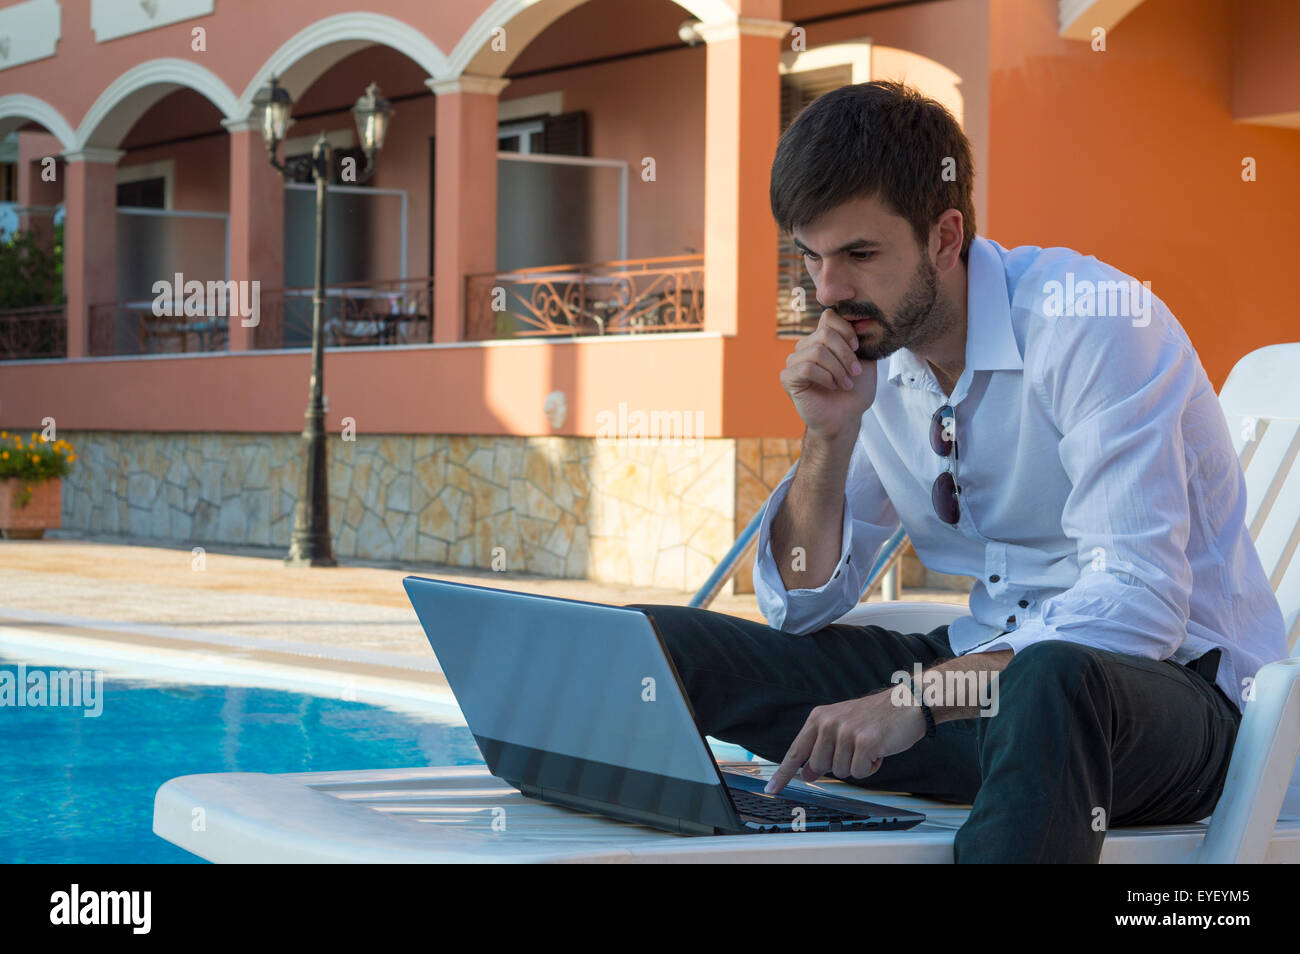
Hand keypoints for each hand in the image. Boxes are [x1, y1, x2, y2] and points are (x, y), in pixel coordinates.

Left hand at [764, 688, 926, 793]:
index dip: (783, 773)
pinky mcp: (864, 741)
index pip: (796, 750)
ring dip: (858, 765)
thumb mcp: (841, 728)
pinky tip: (879, 750)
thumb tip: (806, 772)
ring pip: (842, 772)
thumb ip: (821, 748)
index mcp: (819, 717)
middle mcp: (829, 723)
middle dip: (839, 765)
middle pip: (820, 767)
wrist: (905, 705)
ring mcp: (846, 731)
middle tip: (856, 749)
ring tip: (869, 746)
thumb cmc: (875, 718)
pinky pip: (860, 772)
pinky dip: (871, 767)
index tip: (771, 789)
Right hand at [779, 307, 876, 439]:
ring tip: (846, 384)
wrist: (846, 418)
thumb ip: (862, 340)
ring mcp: (794, 361)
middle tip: (856, 373)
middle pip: (825, 334)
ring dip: (837, 369)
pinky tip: (832, 387)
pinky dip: (825, 378)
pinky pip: (806, 368)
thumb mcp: (865, 361)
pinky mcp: (788, 377)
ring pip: (817, 352)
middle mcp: (806, 346)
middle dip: (845, 354)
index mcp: (822, 339)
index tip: (857, 347)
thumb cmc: (855, 391)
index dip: (845, 329)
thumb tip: (861, 321)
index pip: (828, 316)